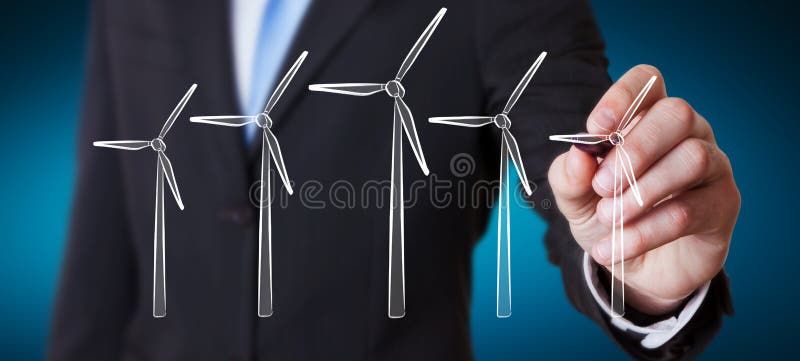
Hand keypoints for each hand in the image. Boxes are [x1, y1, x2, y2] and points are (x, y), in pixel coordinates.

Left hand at [548, 65, 739, 314]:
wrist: (632, 269)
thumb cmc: (608, 217)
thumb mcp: (575, 198)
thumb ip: (569, 176)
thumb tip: (578, 156)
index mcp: (647, 118)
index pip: (648, 82)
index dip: (623, 96)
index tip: (596, 128)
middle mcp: (687, 133)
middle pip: (677, 114)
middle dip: (635, 149)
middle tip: (603, 186)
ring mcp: (712, 168)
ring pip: (693, 158)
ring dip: (642, 192)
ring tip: (609, 217)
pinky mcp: (721, 206)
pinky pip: (690, 211)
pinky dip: (646, 231)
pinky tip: (617, 246)